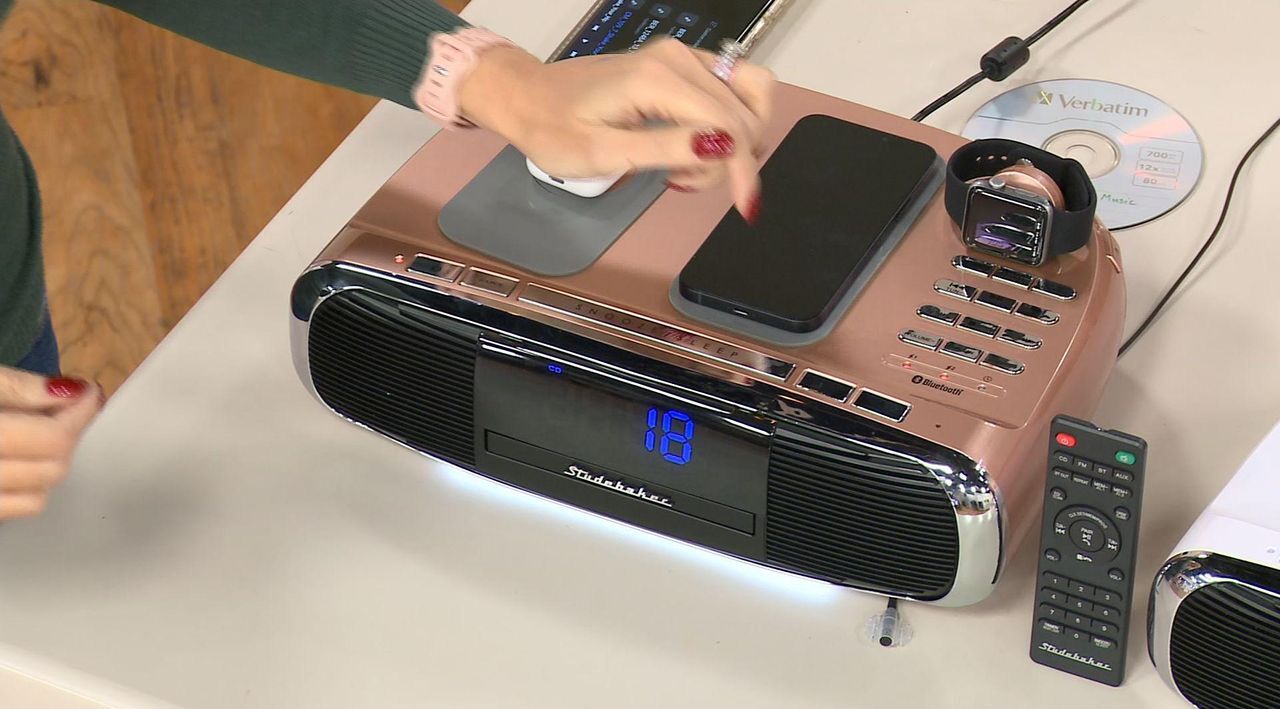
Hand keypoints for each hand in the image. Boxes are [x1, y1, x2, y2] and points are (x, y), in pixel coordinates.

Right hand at [0, 367, 102, 518]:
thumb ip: (15, 388)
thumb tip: (71, 391)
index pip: (52, 439)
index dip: (79, 412)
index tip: (87, 391)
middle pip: (52, 469)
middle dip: (69, 435)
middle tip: (72, 405)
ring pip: (37, 498)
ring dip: (51, 463)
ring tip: (46, 429)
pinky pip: (14, 510)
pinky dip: (28, 486)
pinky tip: (23, 457)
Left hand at [459, 38, 775, 220]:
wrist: (528, 98)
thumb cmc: (554, 129)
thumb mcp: (602, 154)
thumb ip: (666, 148)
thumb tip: (723, 147)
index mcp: (656, 79)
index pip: (728, 124)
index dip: (743, 169)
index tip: (744, 206)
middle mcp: (677, 58)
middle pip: (743, 112)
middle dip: (730, 159)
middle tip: (682, 180)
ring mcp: (682, 57)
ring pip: (745, 99)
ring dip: (730, 143)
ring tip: (683, 165)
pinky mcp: (682, 64)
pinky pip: (729, 92)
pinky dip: (723, 127)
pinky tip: (689, 148)